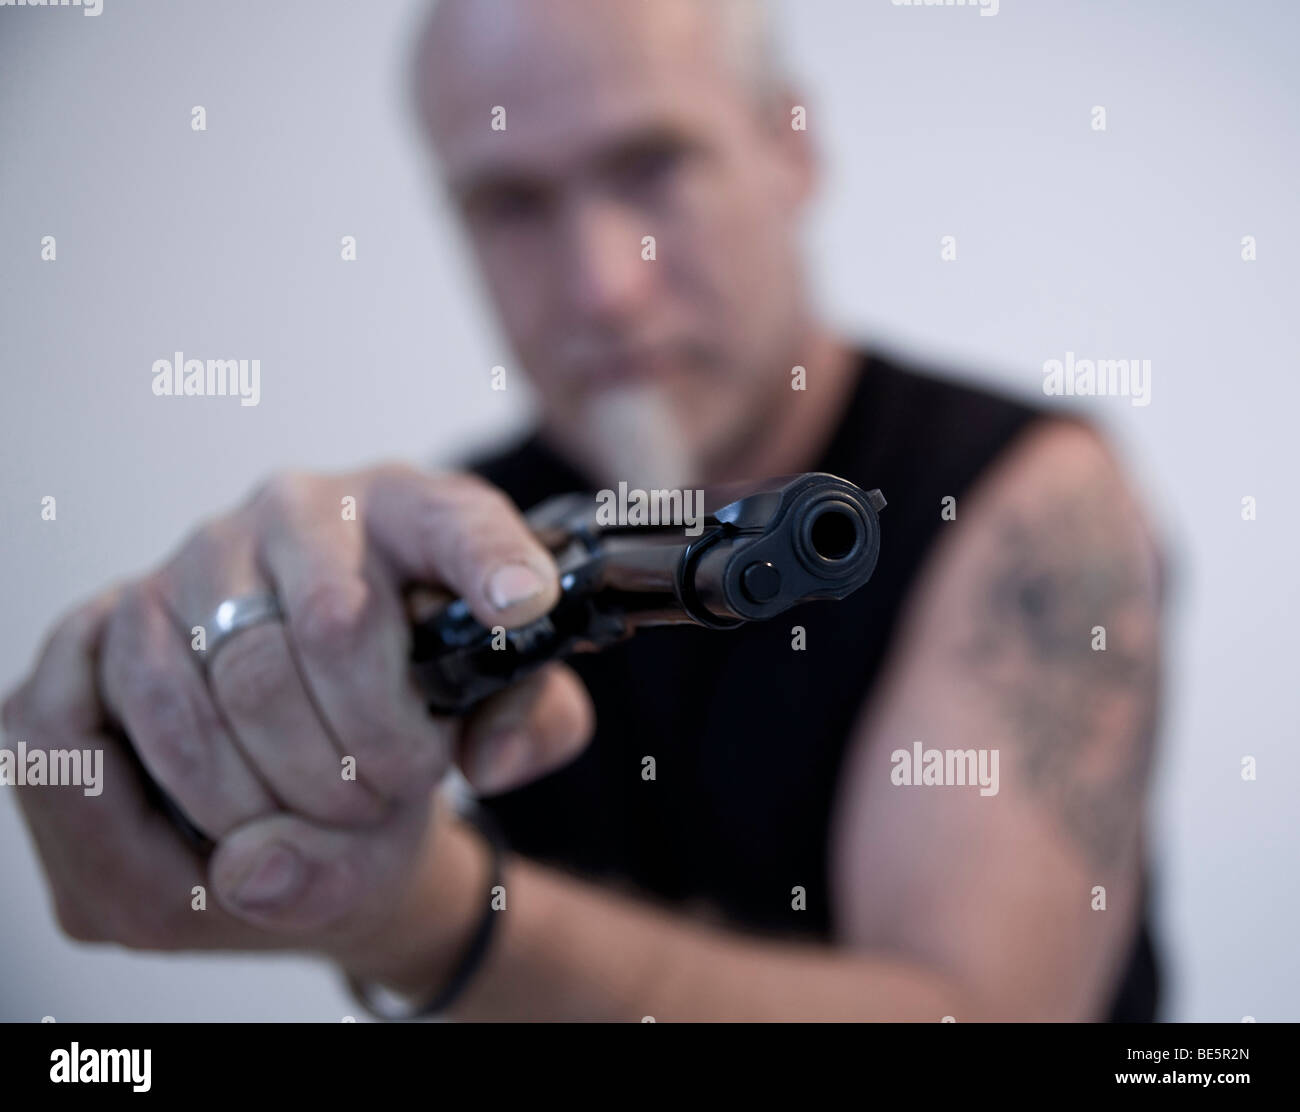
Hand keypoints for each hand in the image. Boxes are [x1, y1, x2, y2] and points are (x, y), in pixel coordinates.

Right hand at [1, 464, 592, 970]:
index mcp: (411, 508)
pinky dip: (194, 790)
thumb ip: (535, 721)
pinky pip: (143, 711)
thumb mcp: (503, 697)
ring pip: (228, 684)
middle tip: (390, 794)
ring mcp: (200, 554)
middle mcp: (300, 508)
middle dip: (371, 748)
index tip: (524, 605)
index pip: (458, 520)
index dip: (494, 560)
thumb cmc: (416, 686)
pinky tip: (242, 813)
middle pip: (332, 628)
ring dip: (281, 787)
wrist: (314, 690)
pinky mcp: (119, 612)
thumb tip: (486, 757)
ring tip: (324, 818)